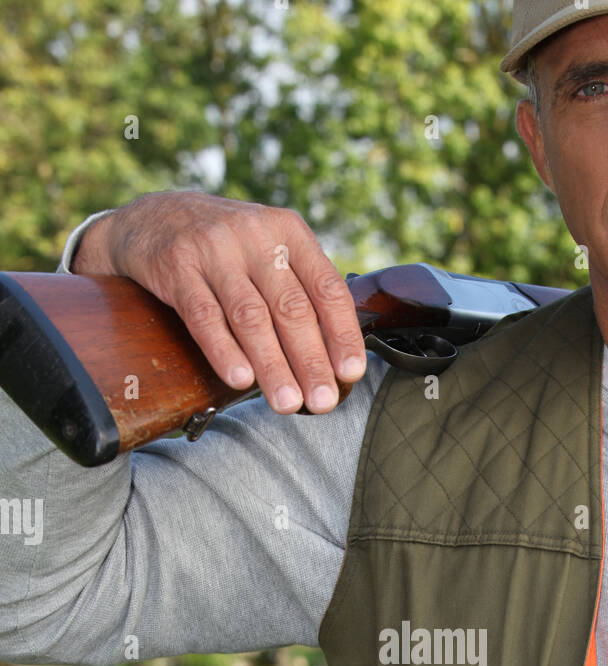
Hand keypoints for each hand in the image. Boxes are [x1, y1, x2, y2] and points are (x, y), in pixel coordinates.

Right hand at [70, 191, 367, 414]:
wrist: (153, 218)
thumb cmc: (227, 250)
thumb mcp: (269, 250)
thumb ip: (300, 289)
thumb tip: (336, 359)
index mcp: (289, 233)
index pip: (327, 288)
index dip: (342, 333)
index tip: (351, 372)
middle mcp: (256, 236)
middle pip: (291, 308)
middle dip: (310, 361)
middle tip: (323, 402)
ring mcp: (215, 250)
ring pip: (251, 316)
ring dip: (272, 365)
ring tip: (287, 404)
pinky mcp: (177, 266)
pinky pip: (204, 315)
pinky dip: (224, 350)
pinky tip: (240, 380)